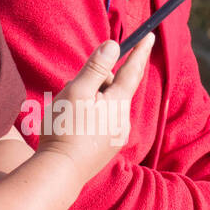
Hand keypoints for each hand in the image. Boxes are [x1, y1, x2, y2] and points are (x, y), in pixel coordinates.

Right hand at [36, 34, 153, 183]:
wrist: (59, 173)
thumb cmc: (65, 130)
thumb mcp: (77, 91)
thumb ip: (96, 68)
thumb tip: (114, 45)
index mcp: (118, 104)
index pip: (133, 70)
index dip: (140, 51)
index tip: (149, 36)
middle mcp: (122, 121)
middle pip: (114, 88)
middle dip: (97, 81)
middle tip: (73, 87)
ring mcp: (115, 137)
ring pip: (105, 106)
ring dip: (90, 99)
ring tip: (66, 110)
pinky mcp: (105, 149)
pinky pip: (101, 122)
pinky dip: (89, 115)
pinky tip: (70, 125)